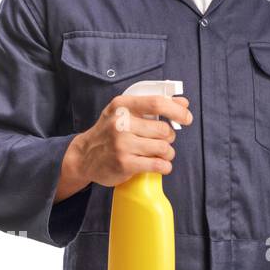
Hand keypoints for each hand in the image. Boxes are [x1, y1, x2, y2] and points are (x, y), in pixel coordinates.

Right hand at [57, 93, 193, 198]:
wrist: (84, 156)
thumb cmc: (109, 132)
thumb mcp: (125, 112)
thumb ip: (153, 105)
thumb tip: (183, 103)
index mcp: (122, 106)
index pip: (157, 103)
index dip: (177, 111)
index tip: (186, 118)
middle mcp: (120, 124)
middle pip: (164, 130)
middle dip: (169, 137)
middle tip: (162, 141)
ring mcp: (122, 144)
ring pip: (163, 148)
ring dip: (167, 153)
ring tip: (160, 153)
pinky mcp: (124, 163)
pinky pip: (158, 164)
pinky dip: (165, 166)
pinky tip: (160, 165)